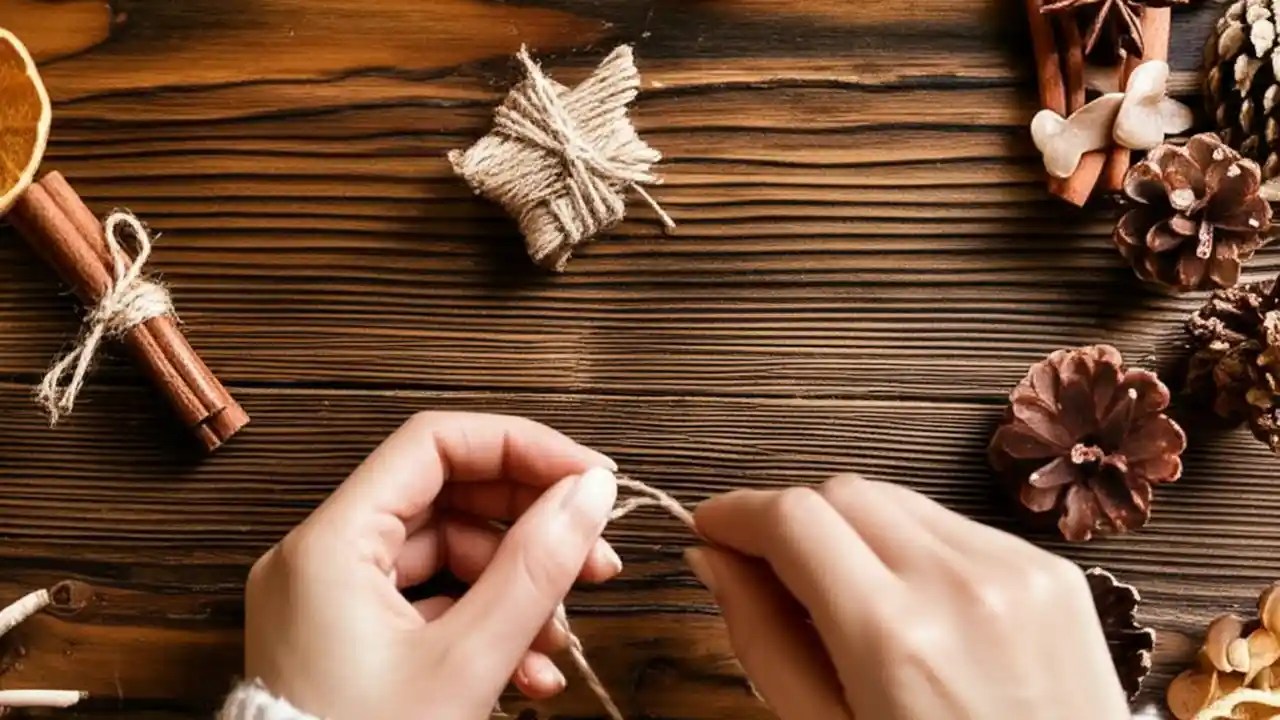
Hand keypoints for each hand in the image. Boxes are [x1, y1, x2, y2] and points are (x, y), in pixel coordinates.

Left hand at [243, 412, 620, 719]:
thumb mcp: (466, 663)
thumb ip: (534, 567)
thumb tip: (589, 493)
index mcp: (331, 545)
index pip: (435, 444)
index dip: (520, 448)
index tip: (586, 477)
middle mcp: (323, 560)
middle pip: (447, 499)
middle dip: (531, 527)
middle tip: (596, 555)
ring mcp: (334, 602)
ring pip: (447, 558)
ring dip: (517, 589)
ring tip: (561, 636)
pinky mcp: (351, 641)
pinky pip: (430, 607)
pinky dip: (484, 626)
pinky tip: (528, 669)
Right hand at [685, 476, 1128, 719]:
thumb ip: (762, 641)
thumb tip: (713, 557)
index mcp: (894, 638)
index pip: (791, 517)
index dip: (737, 513)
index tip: (711, 530)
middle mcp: (960, 584)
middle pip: (841, 491)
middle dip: (791, 519)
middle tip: (770, 570)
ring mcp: (1017, 569)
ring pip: (897, 499)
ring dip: (852, 528)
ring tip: (847, 595)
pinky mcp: (1052, 572)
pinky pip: (954, 525)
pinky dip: (913, 547)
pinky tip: (914, 605)